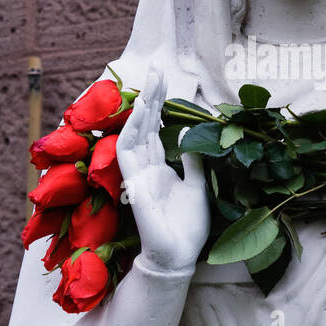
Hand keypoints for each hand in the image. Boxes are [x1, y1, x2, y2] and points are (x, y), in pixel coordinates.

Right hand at [115, 67, 210, 271]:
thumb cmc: (187, 228)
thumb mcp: (197, 187)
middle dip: (151, 96)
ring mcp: (137, 175)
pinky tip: (140, 110)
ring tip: (151, 80)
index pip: (155, 130)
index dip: (159, 106)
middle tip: (157, 68)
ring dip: (142, 106)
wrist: (178, 257)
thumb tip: (190, 133)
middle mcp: (145, 168)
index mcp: (159, 168)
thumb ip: (192, 161)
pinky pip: (128, 152)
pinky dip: (133, 130)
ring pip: (135, 132)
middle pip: (145, 125)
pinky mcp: (134, 184)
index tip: (164, 79)